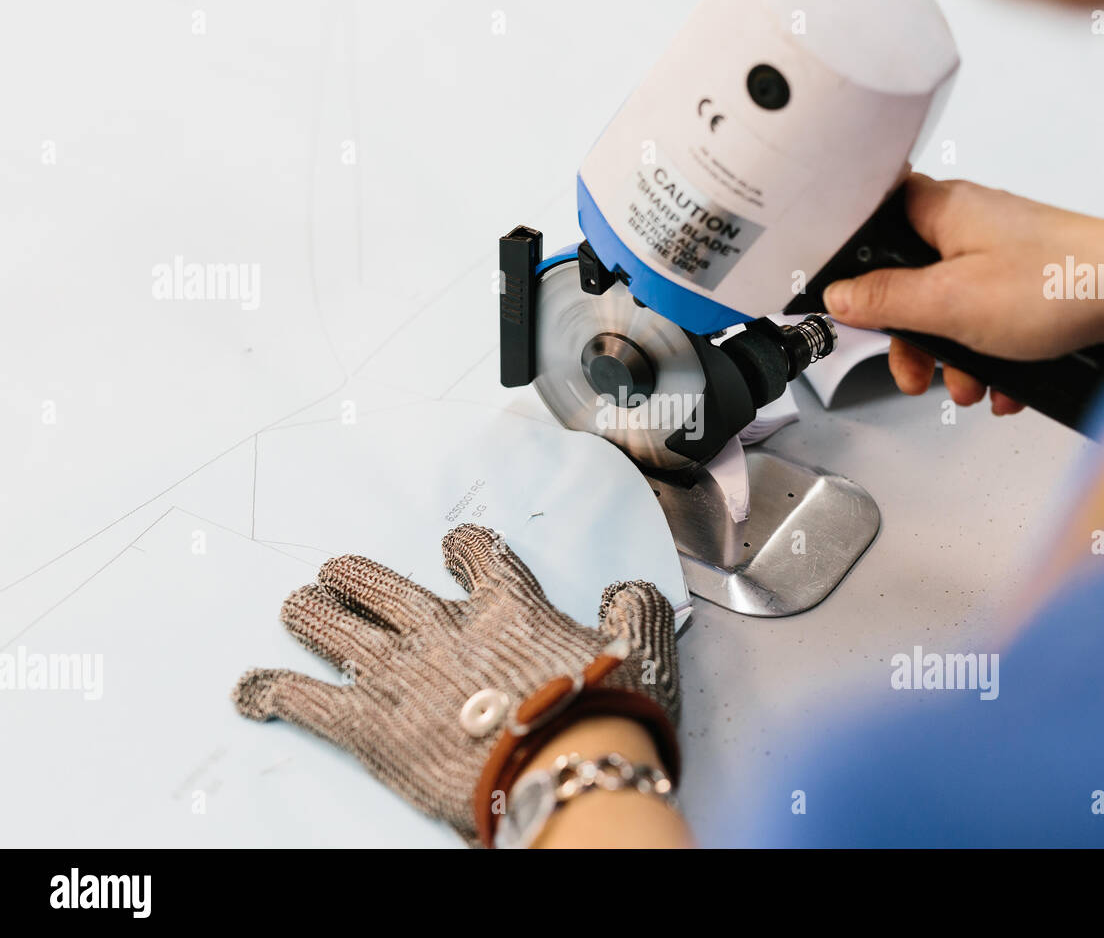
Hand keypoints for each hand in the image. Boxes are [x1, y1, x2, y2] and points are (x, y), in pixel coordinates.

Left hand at [232, 524, 680, 845]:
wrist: (570, 766)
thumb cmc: (606, 713)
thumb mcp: (642, 649)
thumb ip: (634, 608)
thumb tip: (628, 591)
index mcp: (506, 606)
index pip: (474, 553)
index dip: (460, 546)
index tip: (453, 547)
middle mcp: (443, 627)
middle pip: (378, 583)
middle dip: (352, 575)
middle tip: (338, 572)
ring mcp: (400, 673)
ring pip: (332, 624)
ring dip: (310, 613)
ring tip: (297, 606)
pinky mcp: (370, 726)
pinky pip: (305, 700)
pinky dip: (271, 691)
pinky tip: (251, 689)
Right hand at [822, 174, 1103, 415]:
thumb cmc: (1054, 284)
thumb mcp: (948, 303)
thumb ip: (886, 300)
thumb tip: (839, 296)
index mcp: (942, 210)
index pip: (875, 216)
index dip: (854, 259)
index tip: (849, 302)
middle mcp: (971, 226)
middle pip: (911, 280)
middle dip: (913, 338)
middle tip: (916, 374)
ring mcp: (1004, 256)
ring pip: (952, 310)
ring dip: (955, 360)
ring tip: (971, 390)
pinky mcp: (1033, 285)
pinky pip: (992, 323)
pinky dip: (993, 359)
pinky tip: (1005, 387)